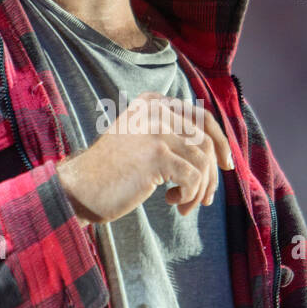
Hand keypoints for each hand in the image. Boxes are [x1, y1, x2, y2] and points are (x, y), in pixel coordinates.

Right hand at [55, 90, 234, 225]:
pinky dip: (189, 195)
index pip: (202, 117)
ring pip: (202, 161)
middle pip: (206, 140)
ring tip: (184, 205)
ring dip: (199, 190)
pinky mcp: (156, 155)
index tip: (226, 166)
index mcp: (153, 102)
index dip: (220, 142)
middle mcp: (156, 110)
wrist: (80, 188)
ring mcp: (156, 131)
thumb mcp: (139, 139)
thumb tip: (215, 151)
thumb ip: (169, 134)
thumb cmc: (110, 172)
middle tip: (206, 198)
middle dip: (212, 173)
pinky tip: (172, 202)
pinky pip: (193, 178)